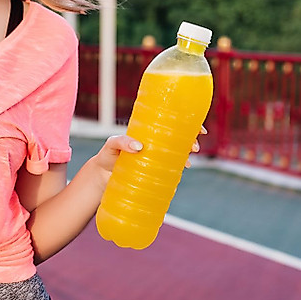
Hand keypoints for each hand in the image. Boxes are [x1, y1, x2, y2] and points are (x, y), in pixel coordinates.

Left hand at [93, 126, 207, 183]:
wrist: (102, 175)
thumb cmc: (107, 155)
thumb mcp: (112, 144)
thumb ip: (122, 141)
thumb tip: (139, 146)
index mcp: (149, 132)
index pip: (172, 124)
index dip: (188, 124)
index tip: (199, 129)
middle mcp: (156, 144)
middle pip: (180, 139)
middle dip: (191, 141)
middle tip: (193, 147)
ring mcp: (156, 158)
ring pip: (178, 154)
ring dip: (187, 156)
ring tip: (188, 161)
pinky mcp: (155, 172)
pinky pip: (171, 169)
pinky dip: (178, 170)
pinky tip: (181, 173)